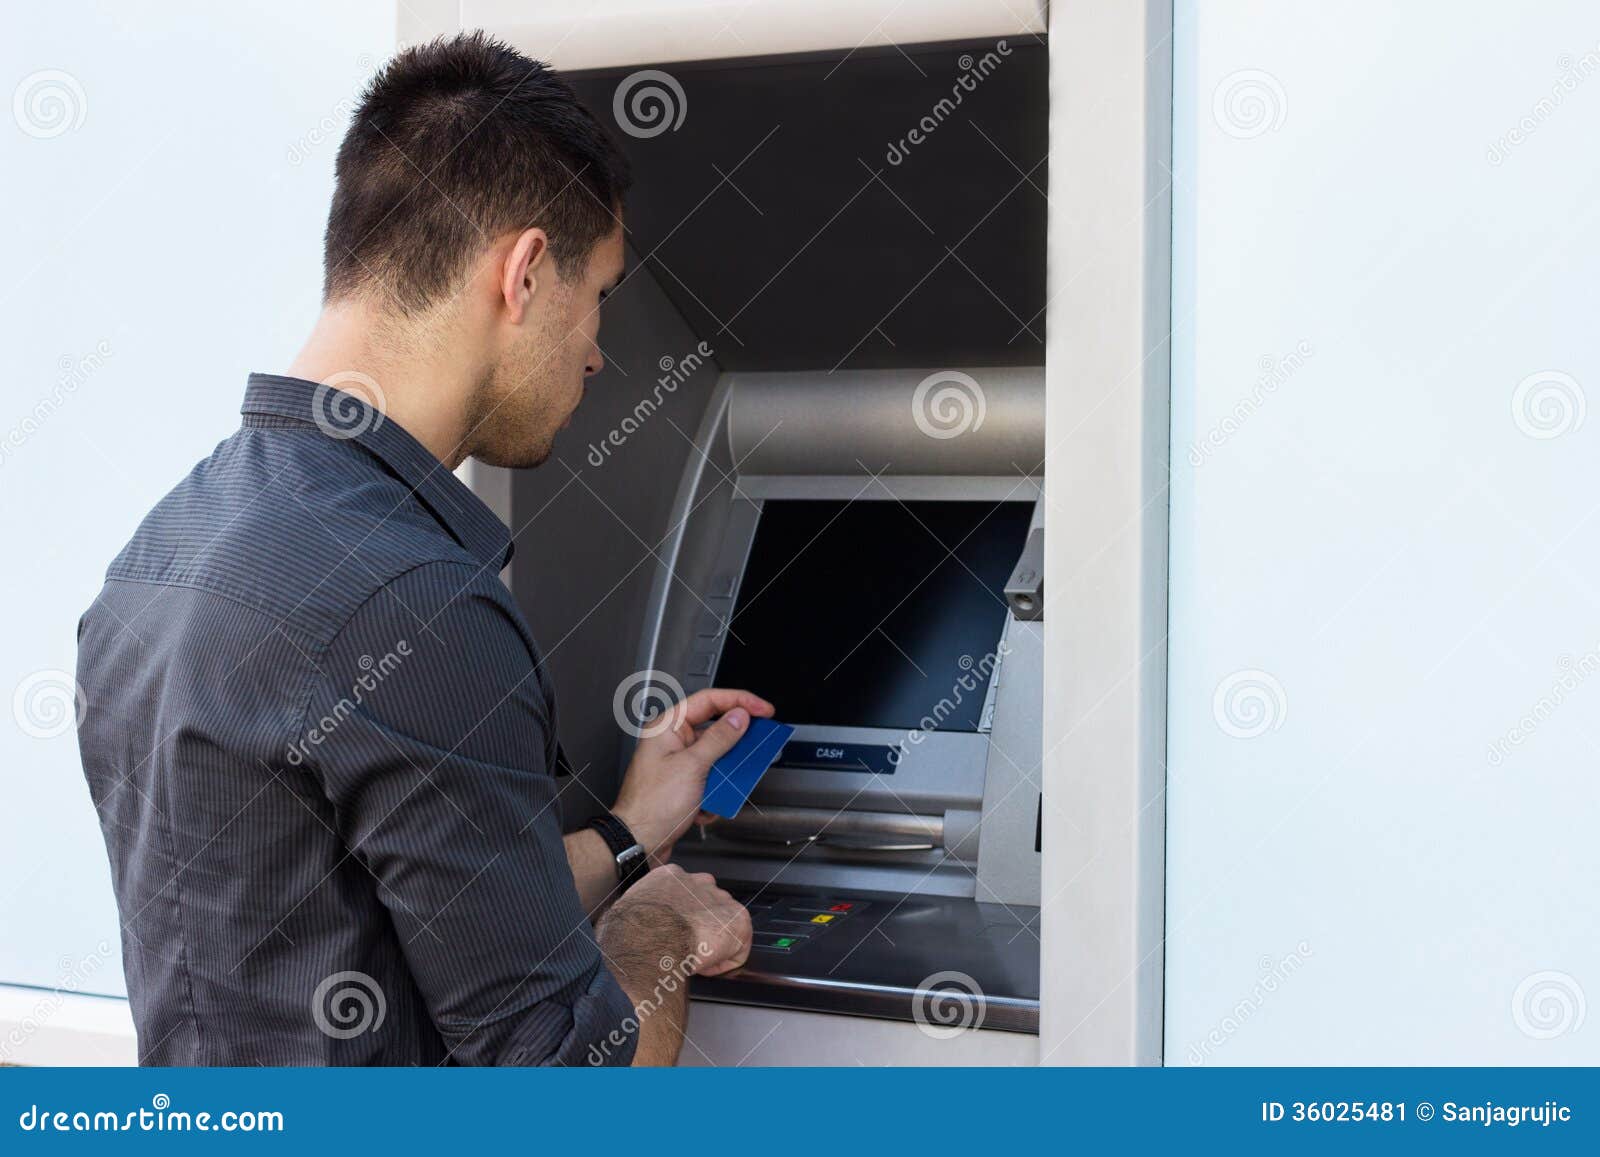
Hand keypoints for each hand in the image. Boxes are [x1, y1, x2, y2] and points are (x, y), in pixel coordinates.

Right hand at [601, 863, 751, 977]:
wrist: (646, 941)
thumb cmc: (627, 934)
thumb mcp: (622, 916)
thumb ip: (635, 916)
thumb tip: (620, 934)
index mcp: (669, 878)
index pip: (684, 894)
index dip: (679, 920)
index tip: (672, 936)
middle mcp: (698, 882)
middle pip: (708, 906)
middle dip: (700, 928)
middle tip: (685, 951)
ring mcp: (719, 898)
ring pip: (724, 926)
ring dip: (712, 944)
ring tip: (693, 961)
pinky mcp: (737, 920)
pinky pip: (737, 949)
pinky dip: (723, 963)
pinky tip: (704, 968)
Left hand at [612, 687, 773, 865]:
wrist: (638, 842)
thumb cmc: (651, 806)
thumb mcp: (693, 767)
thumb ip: (719, 738)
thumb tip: (739, 717)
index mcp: (668, 727)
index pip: (709, 700)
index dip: (740, 701)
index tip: (762, 710)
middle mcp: (671, 740)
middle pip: (715, 728)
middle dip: (736, 744)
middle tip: (759, 743)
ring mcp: (677, 762)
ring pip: (715, 757)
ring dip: (725, 774)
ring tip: (729, 785)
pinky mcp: (682, 782)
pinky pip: (709, 778)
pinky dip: (714, 792)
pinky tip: (707, 806)